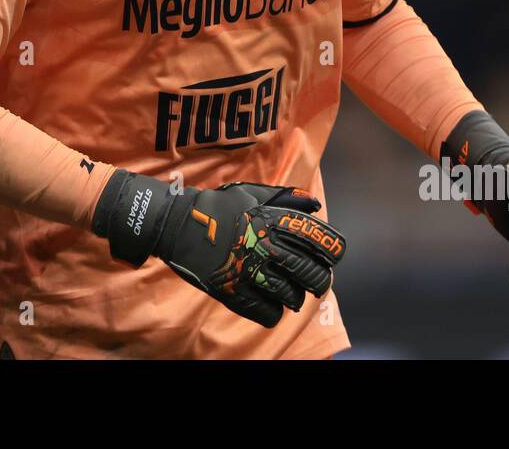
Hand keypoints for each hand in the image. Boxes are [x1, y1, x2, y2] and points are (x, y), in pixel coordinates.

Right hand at [92, 171, 345, 326]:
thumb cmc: (216, 207)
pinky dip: (274, 311)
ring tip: (289, 291)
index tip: (332, 256)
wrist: (175, 224)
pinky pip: (267, 313)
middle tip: (316, 281)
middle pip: (311, 273)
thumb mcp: (250, 194)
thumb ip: (284, 198)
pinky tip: (270, 302)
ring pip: (291, 296)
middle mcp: (264, 246)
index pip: (319, 239)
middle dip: (319, 280)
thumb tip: (316, 203)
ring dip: (295, 296)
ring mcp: (248, 271)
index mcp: (272, 220)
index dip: (333, 250)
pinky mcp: (232, 292)